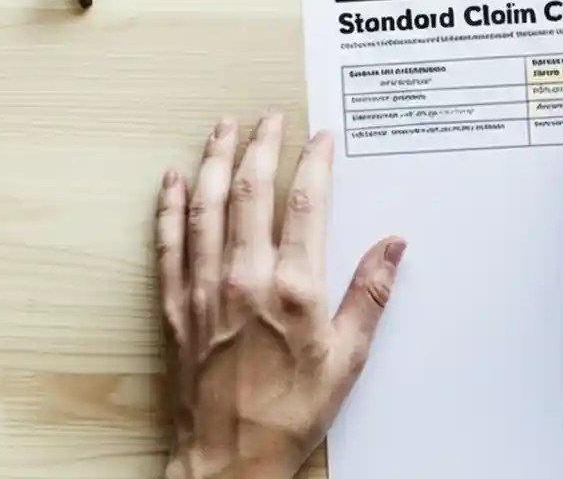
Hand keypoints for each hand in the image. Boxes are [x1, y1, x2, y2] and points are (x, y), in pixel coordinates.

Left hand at [155, 113, 405, 478]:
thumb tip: (394, 246)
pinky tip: (172, 180)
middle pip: (250, 192)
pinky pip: (169, 241)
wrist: (227, 459)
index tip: (319, 138)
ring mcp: (204, 289)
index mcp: (293, 289)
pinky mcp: (175, 306)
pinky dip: (169, 206)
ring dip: (213, 160)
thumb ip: (370, 295)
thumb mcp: (348, 358)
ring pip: (205, 206)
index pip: (304, 204)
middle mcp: (244, 279)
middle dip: (259, 146)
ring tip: (222, 128)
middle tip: (268, 117)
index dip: (312, 162)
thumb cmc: (290, 413)